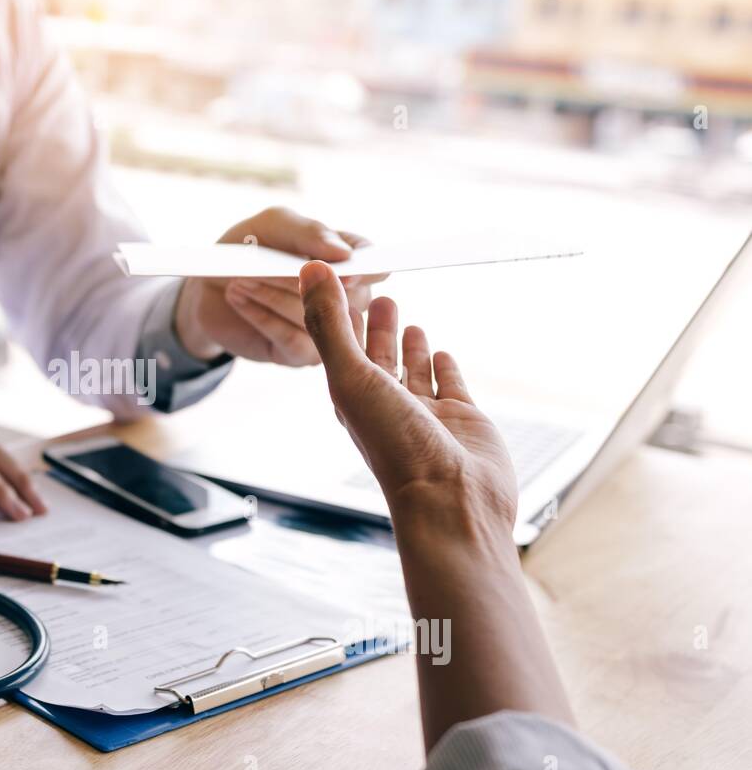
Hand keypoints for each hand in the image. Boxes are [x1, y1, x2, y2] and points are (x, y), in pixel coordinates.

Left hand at [173, 206, 383, 364]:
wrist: (210, 288)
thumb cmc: (250, 250)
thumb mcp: (274, 226)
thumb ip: (309, 233)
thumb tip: (345, 255)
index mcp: (347, 260)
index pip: (373, 263)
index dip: (362, 267)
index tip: (340, 265)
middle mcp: (345, 298)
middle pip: (344, 294)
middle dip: (299, 279)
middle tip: (260, 267)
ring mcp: (328, 331)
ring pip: (316, 318)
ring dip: (271, 295)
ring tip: (239, 280)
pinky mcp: (300, 354)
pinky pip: (292, 338)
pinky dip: (261, 315)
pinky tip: (238, 297)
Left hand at [297, 260, 516, 534]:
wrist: (450, 501)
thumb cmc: (395, 444)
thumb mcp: (351, 376)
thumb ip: (329, 323)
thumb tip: (308, 267)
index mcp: (352, 398)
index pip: (341, 349)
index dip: (339, 320)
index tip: (340, 291)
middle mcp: (386, 406)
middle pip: (377, 358)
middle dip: (377, 328)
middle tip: (380, 296)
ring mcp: (425, 415)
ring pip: (414, 371)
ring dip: (410, 346)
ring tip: (410, 319)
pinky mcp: (462, 421)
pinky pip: (450, 387)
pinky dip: (444, 368)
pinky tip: (443, 351)